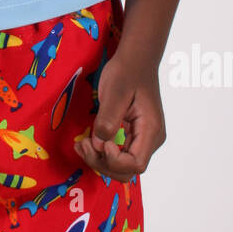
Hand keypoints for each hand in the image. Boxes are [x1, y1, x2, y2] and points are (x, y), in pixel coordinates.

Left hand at [73, 49, 165, 182]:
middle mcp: (151, 140)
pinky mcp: (133, 136)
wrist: (135, 60)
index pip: (135, 164)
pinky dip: (101, 153)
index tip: (101, 141)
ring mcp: (143, 139)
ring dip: (99, 161)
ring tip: (81, 144)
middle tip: (84, 145)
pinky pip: (119, 154)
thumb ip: (107, 121)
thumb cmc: (127, 72)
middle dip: (103, 164)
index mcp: (151, 130)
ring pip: (122, 166)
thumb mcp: (114, 94)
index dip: (114, 160)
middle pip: (128, 171)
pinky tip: (85, 143)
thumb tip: (99, 145)